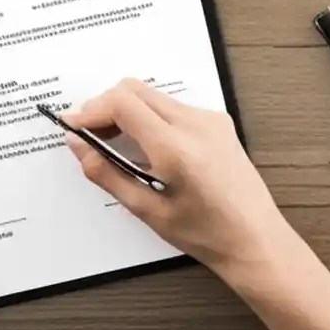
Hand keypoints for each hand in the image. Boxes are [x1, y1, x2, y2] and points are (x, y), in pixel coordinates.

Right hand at [63, 79, 292, 282]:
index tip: (73, 127)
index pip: (121, 103)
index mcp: (176, 148)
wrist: (255, 240)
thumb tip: (78, 146)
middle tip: (89, 136)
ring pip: (151, 95)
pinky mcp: (217, 122)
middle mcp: (195, 124)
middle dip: (104, 107)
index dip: (90, 111)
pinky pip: (171, 106)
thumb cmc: (206, 234)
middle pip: (133, 89)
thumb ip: (106, 174)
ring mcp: (209, 119)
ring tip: (114, 144)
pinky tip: (145, 147)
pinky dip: (148, 116)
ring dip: (126, 110)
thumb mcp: (147, 210)